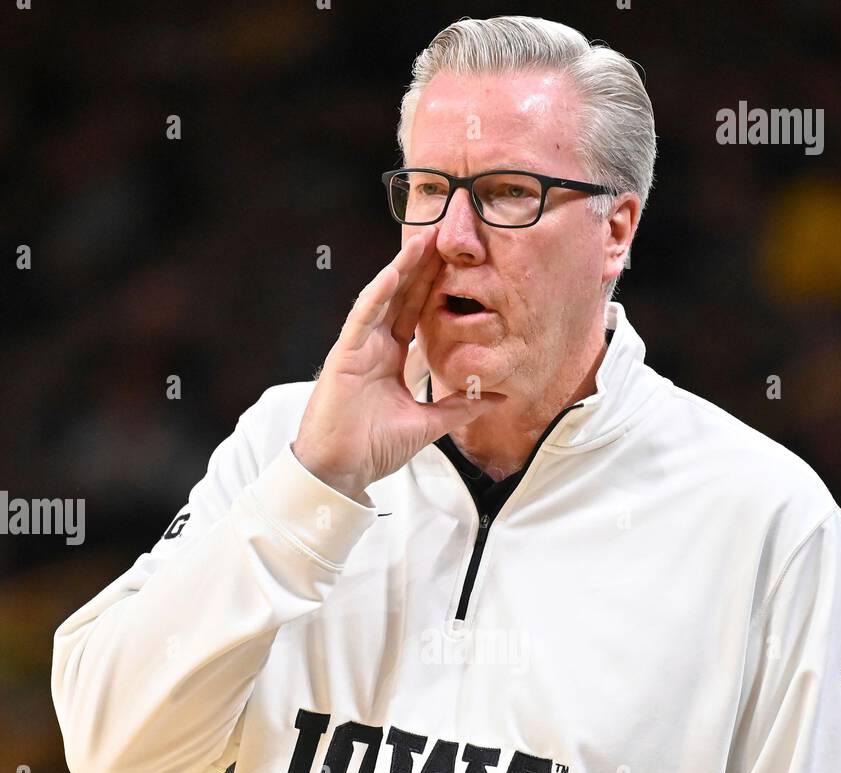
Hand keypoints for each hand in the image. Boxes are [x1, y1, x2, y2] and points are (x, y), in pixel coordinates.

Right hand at [292, 226, 505, 498]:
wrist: (343, 470)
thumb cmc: (374, 448)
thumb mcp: (430, 424)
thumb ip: (461, 407)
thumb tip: (497, 397)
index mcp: (393, 359)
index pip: (417, 315)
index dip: (436, 289)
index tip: (459, 264)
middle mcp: (376, 347)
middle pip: (402, 298)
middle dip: (422, 268)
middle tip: (445, 235)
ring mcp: (359, 348)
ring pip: (383, 299)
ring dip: (401, 270)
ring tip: (422, 241)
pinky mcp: (344, 355)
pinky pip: (362, 318)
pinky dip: (377, 295)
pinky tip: (393, 274)